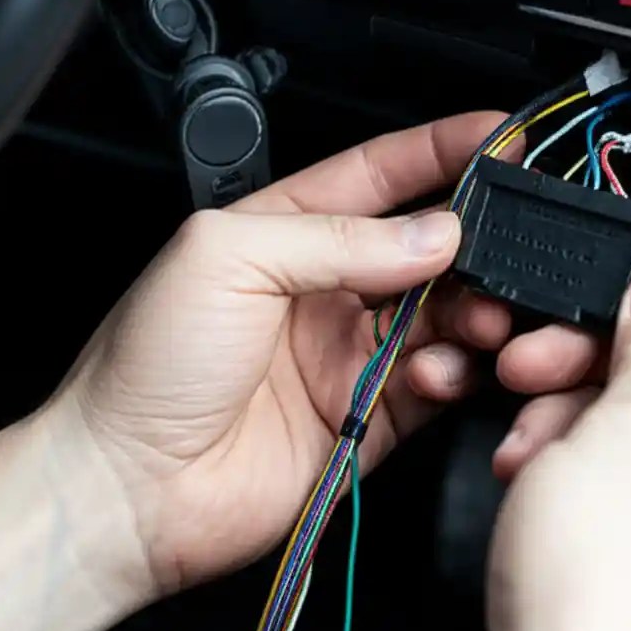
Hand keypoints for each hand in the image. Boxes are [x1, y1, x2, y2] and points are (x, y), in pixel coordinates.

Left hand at [41, 112, 518, 597]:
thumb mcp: (228, 258)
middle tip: (501, 248)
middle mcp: (323, 289)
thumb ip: (336, 237)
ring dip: (474, 311)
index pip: (379, 174)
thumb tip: (431, 233)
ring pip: (445, 316)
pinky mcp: (370, 417)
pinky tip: (431, 373)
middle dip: (473, 243)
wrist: (128, 491)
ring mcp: (349, 354)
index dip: (440, 152)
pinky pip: (439, 383)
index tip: (497, 139)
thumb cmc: (146, 369)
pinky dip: (454, 373)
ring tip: (477, 317)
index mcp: (284, 231)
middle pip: (426, 248)